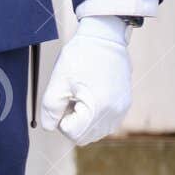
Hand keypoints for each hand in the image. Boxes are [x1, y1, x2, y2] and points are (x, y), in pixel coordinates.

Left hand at [39, 15, 132, 145]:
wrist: (105, 37)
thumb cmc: (81, 56)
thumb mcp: (58, 81)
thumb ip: (50, 109)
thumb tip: (49, 127)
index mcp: (98, 108)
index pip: (72, 134)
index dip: (62, 119)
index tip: (64, 100)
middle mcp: (114, 113)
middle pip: (84, 137)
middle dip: (73, 122)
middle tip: (71, 98)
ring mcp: (122, 110)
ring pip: (95, 132)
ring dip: (84, 120)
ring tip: (82, 95)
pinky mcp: (125, 105)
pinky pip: (105, 123)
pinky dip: (94, 116)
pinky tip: (92, 95)